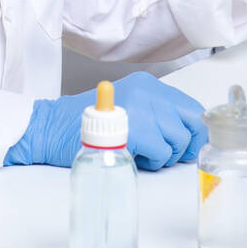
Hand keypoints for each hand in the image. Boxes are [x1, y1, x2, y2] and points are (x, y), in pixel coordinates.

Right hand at [3, 71, 207, 169]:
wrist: (52, 127)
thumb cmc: (86, 122)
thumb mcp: (127, 105)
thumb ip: (155, 112)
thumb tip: (187, 133)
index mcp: (150, 85)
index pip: (191, 108)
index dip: (194, 131)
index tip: (187, 145)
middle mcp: (149, 92)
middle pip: (191, 125)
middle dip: (183, 146)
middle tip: (166, 153)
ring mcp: (143, 110)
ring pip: (178, 142)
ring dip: (163, 155)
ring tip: (141, 151)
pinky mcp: (135, 130)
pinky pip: (161, 153)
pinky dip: (151, 161)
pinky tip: (133, 155)